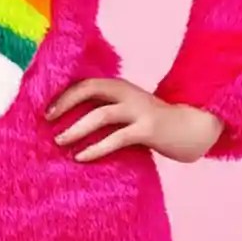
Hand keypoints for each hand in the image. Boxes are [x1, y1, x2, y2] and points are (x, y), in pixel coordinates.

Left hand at [46, 78, 223, 162]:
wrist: (194, 129)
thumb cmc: (155, 124)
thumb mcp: (130, 111)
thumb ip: (109, 111)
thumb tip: (72, 125)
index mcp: (122, 87)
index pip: (87, 83)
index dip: (65, 94)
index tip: (47, 110)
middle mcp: (129, 93)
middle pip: (90, 90)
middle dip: (65, 103)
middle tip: (47, 119)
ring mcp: (139, 110)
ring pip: (101, 114)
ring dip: (76, 128)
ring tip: (59, 141)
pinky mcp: (148, 129)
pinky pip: (116, 138)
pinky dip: (95, 148)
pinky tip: (81, 157)